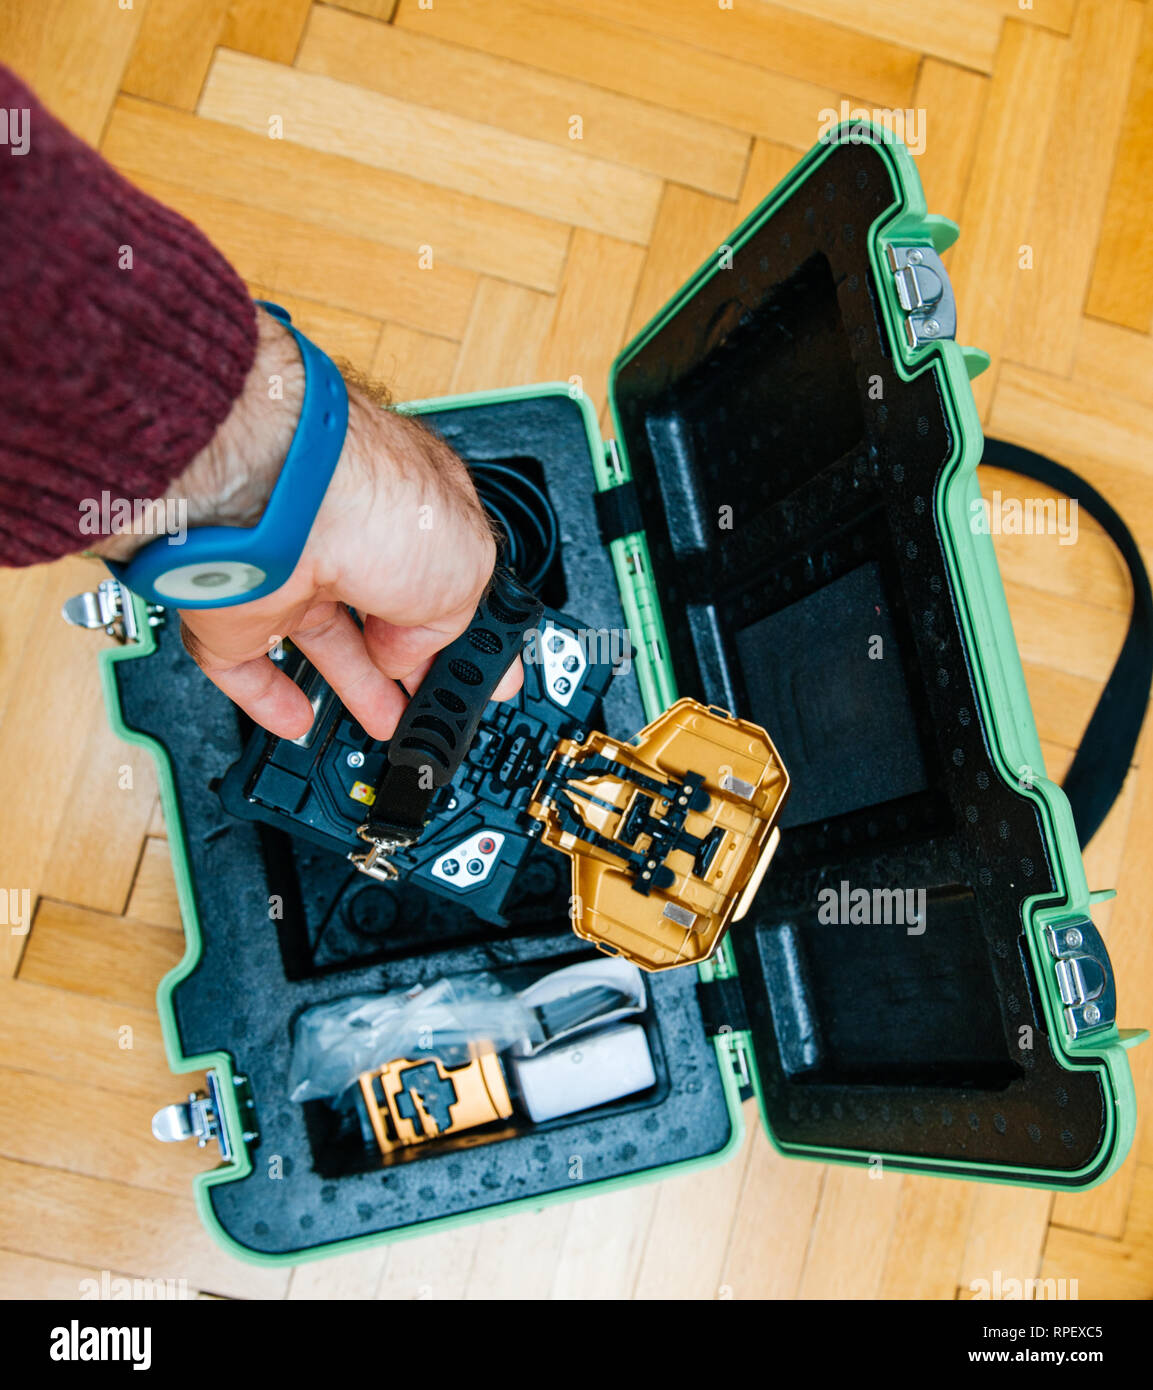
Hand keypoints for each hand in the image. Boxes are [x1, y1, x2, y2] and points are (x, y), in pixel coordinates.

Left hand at [93, 307, 521, 739]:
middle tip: (429, 691)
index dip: (458, 613)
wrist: (276, 502)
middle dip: (406, 656)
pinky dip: (267, 696)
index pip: (436, 567)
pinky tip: (294, 718)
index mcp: (408, 509)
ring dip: (353, 682)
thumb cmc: (371, 502)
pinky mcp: (235, 607)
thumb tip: (410, 655)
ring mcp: (287, 569)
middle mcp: (346, 534)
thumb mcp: (469, 569)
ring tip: (384, 719)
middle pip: (378, 607)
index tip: (473, 654)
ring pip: (319, 638)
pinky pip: (244, 661)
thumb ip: (452, 622)